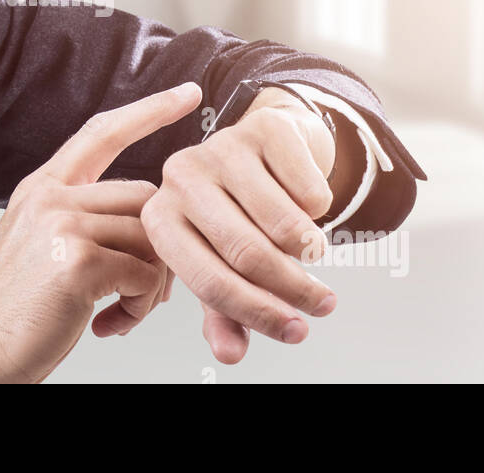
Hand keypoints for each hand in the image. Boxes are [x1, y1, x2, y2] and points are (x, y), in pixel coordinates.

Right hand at [0, 83, 201, 382]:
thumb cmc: (10, 313)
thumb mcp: (37, 247)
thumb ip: (80, 220)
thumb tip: (143, 224)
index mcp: (40, 188)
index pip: (102, 131)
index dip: (149, 110)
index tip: (186, 94)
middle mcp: (50, 197)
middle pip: (143, 196)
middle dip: (158, 247)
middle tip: (144, 290)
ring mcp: (62, 224)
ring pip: (149, 236)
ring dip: (150, 285)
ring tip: (122, 311)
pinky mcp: (77, 260)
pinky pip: (143, 274)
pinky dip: (139, 306)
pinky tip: (110, 323)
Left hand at [140, 85, 337, 363]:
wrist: (265, 147)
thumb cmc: (236, 212)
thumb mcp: (222, 262)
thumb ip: (224, 311)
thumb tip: (230, 355)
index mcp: (160, 219)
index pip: (209, 281)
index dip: (257, 314)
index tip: (296, 332)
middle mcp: (180, 178)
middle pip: (247, 253)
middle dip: (293, 289)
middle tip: (323, 306)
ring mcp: (219, 147)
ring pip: (283, 224)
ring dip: (311, 252)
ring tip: (316, 255)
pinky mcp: (262, 128)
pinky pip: (309, 191)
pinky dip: (320, 211)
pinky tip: (308, 207)